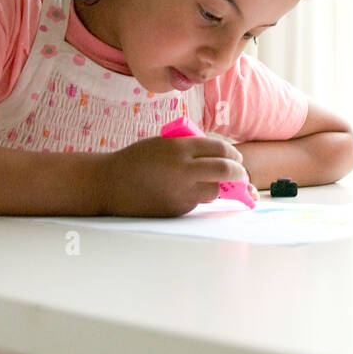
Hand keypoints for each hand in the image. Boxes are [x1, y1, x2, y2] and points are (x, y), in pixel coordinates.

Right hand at [99, 136, 249, 216]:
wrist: (110, 184)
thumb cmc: (136, 160)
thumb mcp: (163, 144)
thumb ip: (188, 148)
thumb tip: (218, 156)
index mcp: (179, 148)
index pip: (219, 148)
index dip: (232, 153)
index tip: (236, 157)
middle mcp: (183, 170)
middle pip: (225, 171)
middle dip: (239, 172)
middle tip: (242, 174)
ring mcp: (181, 192)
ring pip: (214, 191)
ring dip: (218, 187)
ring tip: (215, 184)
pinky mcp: (176, 209)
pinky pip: (195, 202)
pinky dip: (196, 196)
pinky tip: (184, 192)